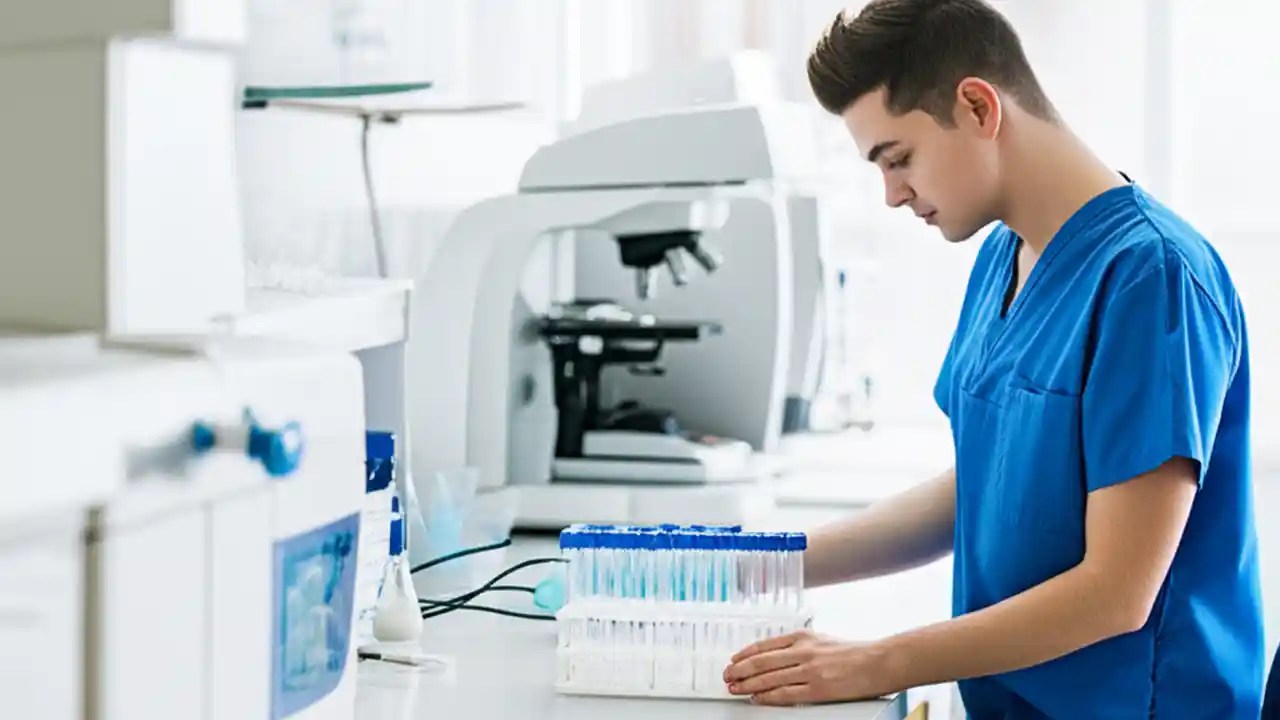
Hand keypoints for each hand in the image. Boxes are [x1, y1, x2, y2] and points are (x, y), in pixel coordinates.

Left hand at [722, 630, 895, 705]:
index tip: (733, 660)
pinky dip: (767, 697)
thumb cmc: (852, 652)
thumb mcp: (821, 640)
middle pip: (762, 661)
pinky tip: (757, 699)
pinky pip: (785, 694)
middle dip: (740, 670)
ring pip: (769, 678)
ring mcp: (809, 671)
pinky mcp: (817, 689)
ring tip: (735, 688)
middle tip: (728, 676)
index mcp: (802, 637)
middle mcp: (802, 652)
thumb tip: (775, 655)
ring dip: (748, 684)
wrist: (877, 662)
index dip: (745, 654)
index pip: (765, 645)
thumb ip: (799, 646)